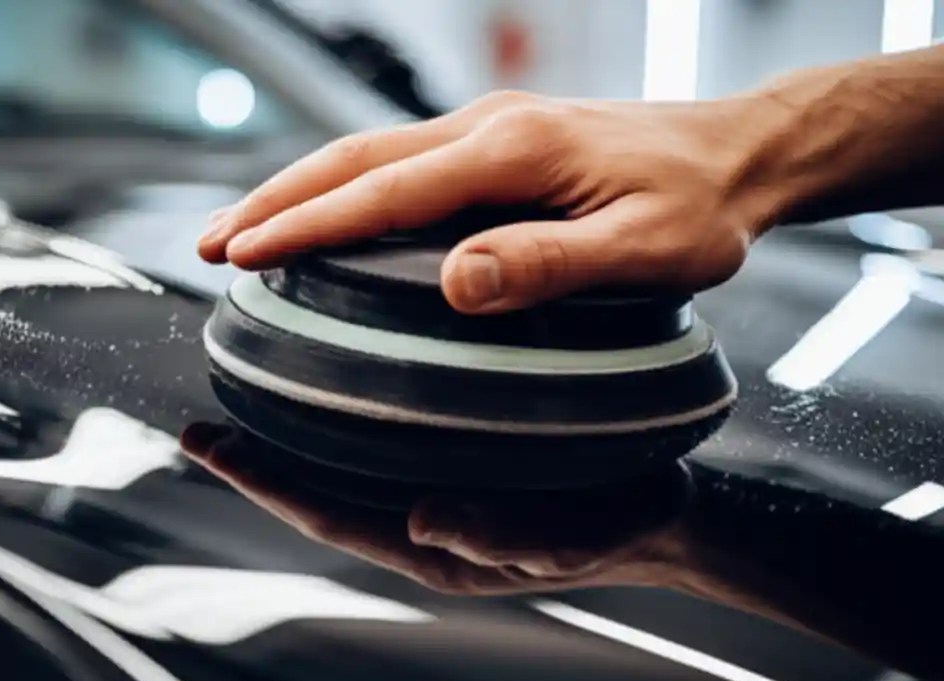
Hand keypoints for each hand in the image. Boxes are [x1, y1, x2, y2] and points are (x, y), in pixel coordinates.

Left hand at [181, 422, 691, 594]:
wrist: (664, 509)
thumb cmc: (616, 524)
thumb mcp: (568, 536)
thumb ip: (500, 536)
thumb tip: (421, 520)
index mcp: (431, 544)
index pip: (326, 512)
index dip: (263, 483)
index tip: (207, 445)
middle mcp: (418, 511)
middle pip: (320, 485)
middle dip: (261, 456)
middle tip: (205, 417)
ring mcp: (434, 481)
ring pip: (348, 454)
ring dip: (298, 423)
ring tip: (252, 379)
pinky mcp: (456, 451)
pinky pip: (386, 430)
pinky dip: (351, 401)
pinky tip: (340, 360)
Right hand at [198, 91, 784, 312]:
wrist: (738, 154)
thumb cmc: (698, 209)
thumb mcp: (643, 248)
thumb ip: (547, 264)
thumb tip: (453, 285)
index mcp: (512, 152)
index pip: (384, 191)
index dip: (306, 225)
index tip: (243, 252)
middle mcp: (487, 127)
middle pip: (353, 157)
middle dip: (274, 200)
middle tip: (210, 242)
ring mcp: (487, 128)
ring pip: (368, 152)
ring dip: (300, 188)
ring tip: (243, 228)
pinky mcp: (495, 141)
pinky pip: (398, 159)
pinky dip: (344, 184)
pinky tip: (328, 212)